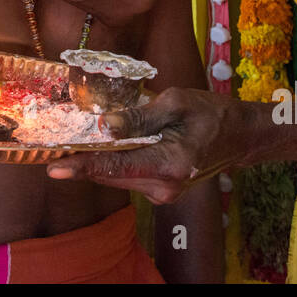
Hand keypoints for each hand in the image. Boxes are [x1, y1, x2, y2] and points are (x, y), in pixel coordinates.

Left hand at [46, 88, 249, 203]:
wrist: (240, 137)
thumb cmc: (211, 114)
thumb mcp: (176, 102)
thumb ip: (139, 117)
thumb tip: (105, 127)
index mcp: (169, 165)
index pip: (117, 168)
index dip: (83, 167)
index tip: (56, 168)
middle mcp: (163, 187)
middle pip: (112, 175)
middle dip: (85, 160)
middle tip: (57, 144)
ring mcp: (162, 193)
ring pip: (117, 177)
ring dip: (99, 160)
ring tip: (77, 141)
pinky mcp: (160, 190)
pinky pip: (128, 175)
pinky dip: (115, 162)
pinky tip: (107, 145)